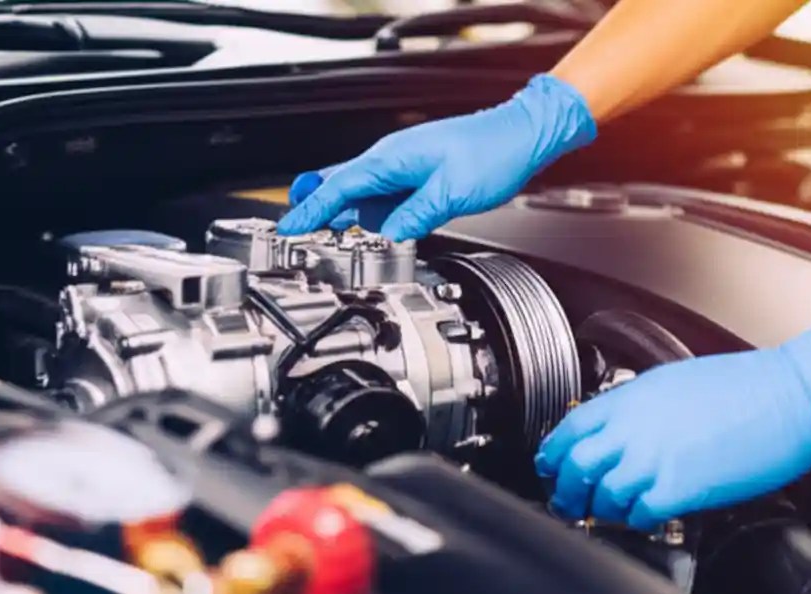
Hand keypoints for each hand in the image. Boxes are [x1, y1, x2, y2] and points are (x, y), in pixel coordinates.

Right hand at [277, 74, 596, 241]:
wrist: (520, 136)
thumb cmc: (492, 154)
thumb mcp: (450, 194)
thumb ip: (414, 217)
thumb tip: (389, 236)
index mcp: (391, 160)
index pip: (338, 188)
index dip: (311, 211)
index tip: (289, 229)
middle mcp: (391, 160)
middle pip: (340, 187)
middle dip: (317, 210)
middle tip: (297, 234)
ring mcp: (403, 167)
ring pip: (361, 194)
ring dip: (346, 216)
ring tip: (329, 240)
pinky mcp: (417, 176)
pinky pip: (383, 197)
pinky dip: (372, 215)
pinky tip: (373, 230)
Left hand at [537, 313, 810, 528]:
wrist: (792, 397)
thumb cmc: (746, 386)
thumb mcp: (674, 381)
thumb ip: (638, 406)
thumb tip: (621, 427)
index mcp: (629, 397)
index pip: (569, 429)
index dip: (553, 454)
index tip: (551, 467)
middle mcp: (633, 428)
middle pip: (574, 466)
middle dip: (565, 489)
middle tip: (566, 500)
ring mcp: (653, 460)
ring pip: (601, 495)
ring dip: (601, 508)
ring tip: (607, 513)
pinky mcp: (679, 489)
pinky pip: (638, 515)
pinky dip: (636, 520)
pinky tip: (646, 517)